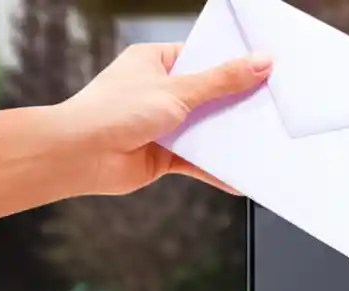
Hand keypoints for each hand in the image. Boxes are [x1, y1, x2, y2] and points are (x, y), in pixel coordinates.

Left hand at [58, 43, 271, 195]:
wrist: (78, 155)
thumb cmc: (113, 111)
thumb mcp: (177, 90)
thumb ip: (222, 81)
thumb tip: (260, 63)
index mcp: (154, 62)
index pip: (201, 57)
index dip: (231, 63)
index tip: (263, 68)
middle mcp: (157, 91)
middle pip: (208, 95)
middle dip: (235, 103)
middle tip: (270, 104)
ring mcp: (161, 124)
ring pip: (205, 128)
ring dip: (227, 137)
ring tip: (262, 139)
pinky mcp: (163, 154)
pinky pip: (198, 160)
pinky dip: (216, 168)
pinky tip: (238, 176)